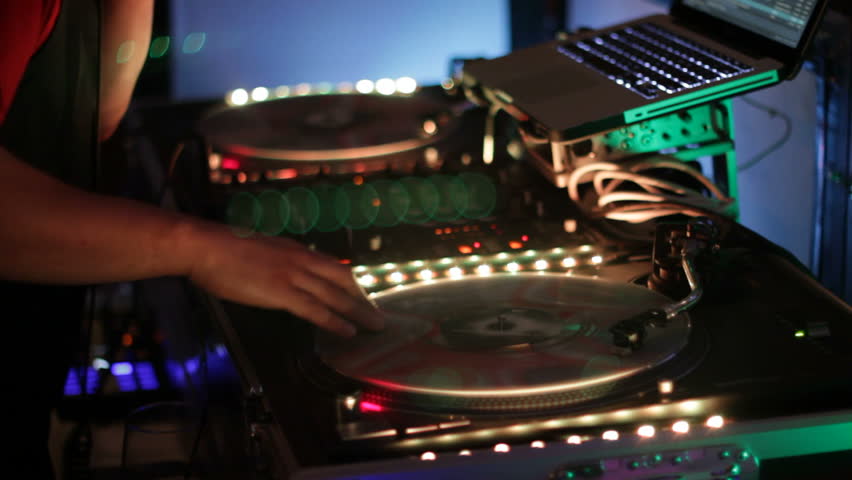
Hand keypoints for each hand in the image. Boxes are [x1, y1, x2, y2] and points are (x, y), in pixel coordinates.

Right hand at [182, 219, 383, 336]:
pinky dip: (335, 322)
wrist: (205, 246)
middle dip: (363, 299)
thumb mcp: (261, 249)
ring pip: (335, 296)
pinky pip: (316, 310)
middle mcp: (301, 260)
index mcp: (296, 249)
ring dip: (358, 312)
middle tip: (377, 314)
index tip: (363, 295)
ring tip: (374, 326)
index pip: (334, 267)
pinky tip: (348, 332)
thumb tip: (285, 274)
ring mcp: (293, 276)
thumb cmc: (223, 248)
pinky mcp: (282, 292)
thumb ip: (278, 261)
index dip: (351, 284)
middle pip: (343, 280)